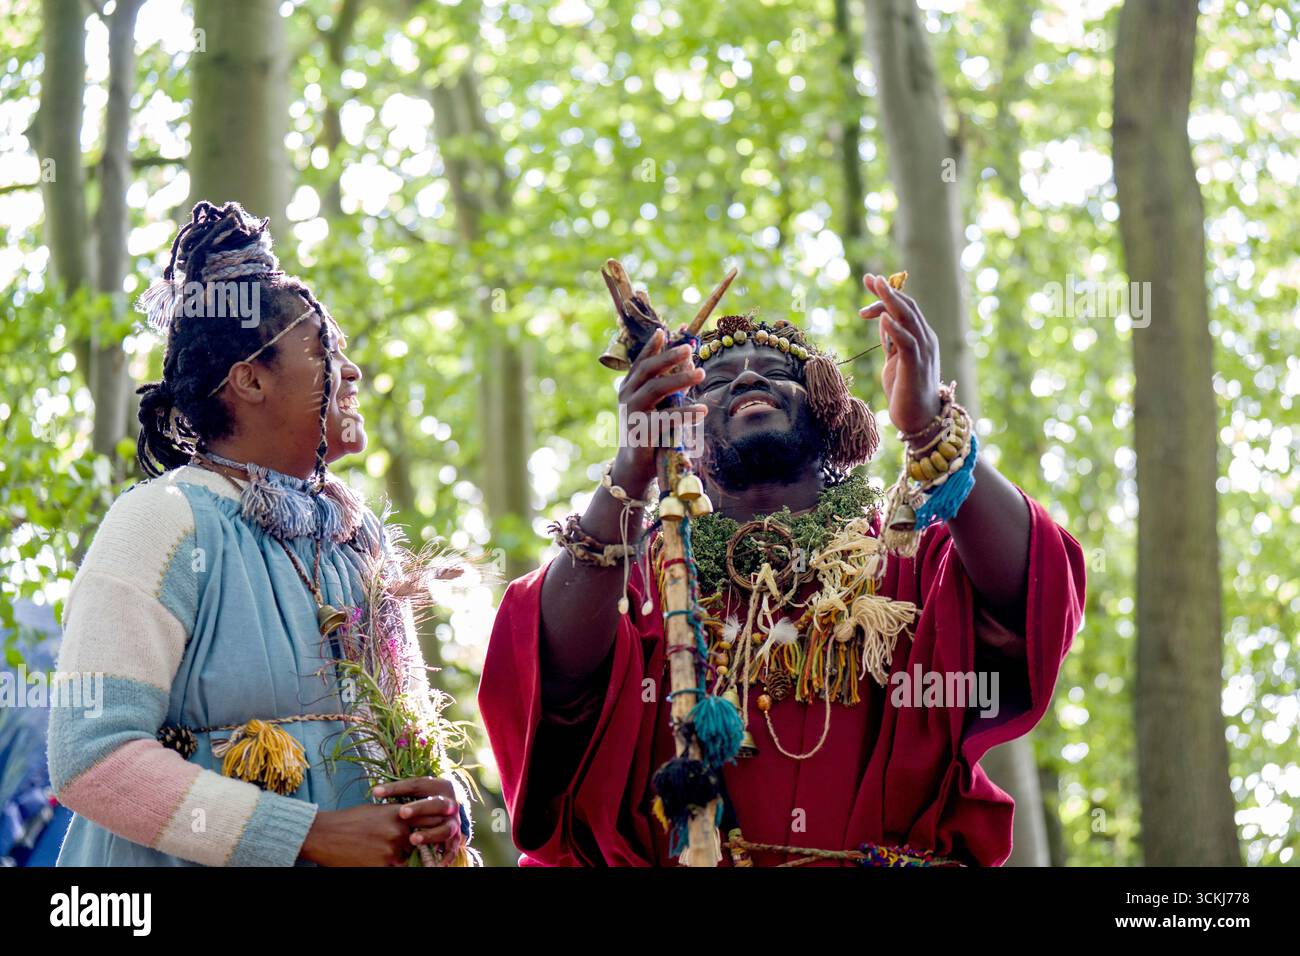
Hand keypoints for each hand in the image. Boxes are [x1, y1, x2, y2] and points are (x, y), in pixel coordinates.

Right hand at [298, 776, 461, 865]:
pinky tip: (395, 864)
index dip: (438, 827)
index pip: (431, 819)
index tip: (445, 831)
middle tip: (441, 853)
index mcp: (400, 814)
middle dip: (431, 846)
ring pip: (413, 859)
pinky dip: (399, 867)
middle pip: (427, 841)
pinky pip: (400, 869)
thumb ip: (397, 815)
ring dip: (414, 860)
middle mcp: (400, 830)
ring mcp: (392, 850)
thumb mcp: (377, 811)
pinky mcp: (383, 865)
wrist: (324, 834)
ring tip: (428, 862)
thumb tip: (413, 819)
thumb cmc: (350, 820)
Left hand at [373, 776, 462, 851]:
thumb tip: (375, 791)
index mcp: (440, 786)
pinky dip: (446, 857)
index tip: (377, 793)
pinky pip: (452, 848)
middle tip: (402, 813)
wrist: (448, 813)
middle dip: (420, 808)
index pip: (418, 784)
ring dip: (430, 834)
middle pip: (437, 804)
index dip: (398, 788)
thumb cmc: (423, 802)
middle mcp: (450, 803)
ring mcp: (454, 822)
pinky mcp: (455, 838)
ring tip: (413, 839)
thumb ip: (398, 792)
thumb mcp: (414, 794)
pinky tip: (436, 864)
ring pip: (445, 828)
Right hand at [611, 327, 707, 492]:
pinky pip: (665, 419)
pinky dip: (685, 414)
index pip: (641, 362)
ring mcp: (632, 414)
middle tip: (689, 348)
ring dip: (679, 380)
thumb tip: (687, 359)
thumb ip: (667, 386)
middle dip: (669, 357)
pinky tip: (702, 409)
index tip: (664, 331)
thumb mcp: (657, 406)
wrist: (635, 466)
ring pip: (655, 389)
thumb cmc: (650, 432)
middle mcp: (627, 397)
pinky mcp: (641, 433)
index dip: (652, 346)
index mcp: (630, 387)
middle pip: (648, 370)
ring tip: (701, 373)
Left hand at [859, 274, 942, 433]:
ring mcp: (923, 352)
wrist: (919, 421)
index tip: (870, 283)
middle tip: (871, 278)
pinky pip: (907, 343)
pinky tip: (884, 318)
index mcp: (921, 338)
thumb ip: (891, 340)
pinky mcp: (916, 366)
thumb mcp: (895, 360)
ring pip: (909, 320)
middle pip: (908, 308)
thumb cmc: (906, 392)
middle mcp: (926, 341)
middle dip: (889, 291)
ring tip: (878, 286)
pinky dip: (896, 329)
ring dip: (892, 301)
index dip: (888, 295)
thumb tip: (882, 318)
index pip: (906, 309)